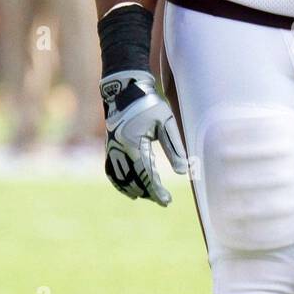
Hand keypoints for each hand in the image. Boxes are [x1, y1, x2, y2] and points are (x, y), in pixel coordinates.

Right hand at [100, 69, 187, 204]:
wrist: (125, 91)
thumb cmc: (149, 104)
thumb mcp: (166, 123)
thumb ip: (174, 148)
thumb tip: (183, 172)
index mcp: (133, 144)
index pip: (146, 175)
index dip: (157, 191)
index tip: (167, 201)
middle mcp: (119, 150)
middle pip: (133, 180)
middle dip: (149, 193)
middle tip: (164, 201)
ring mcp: (111, 150)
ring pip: (121, 179)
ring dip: (135, 190)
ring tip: (151, 197)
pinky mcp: (109, 148)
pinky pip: (112, 172)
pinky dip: (120, 184)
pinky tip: (130, 190)